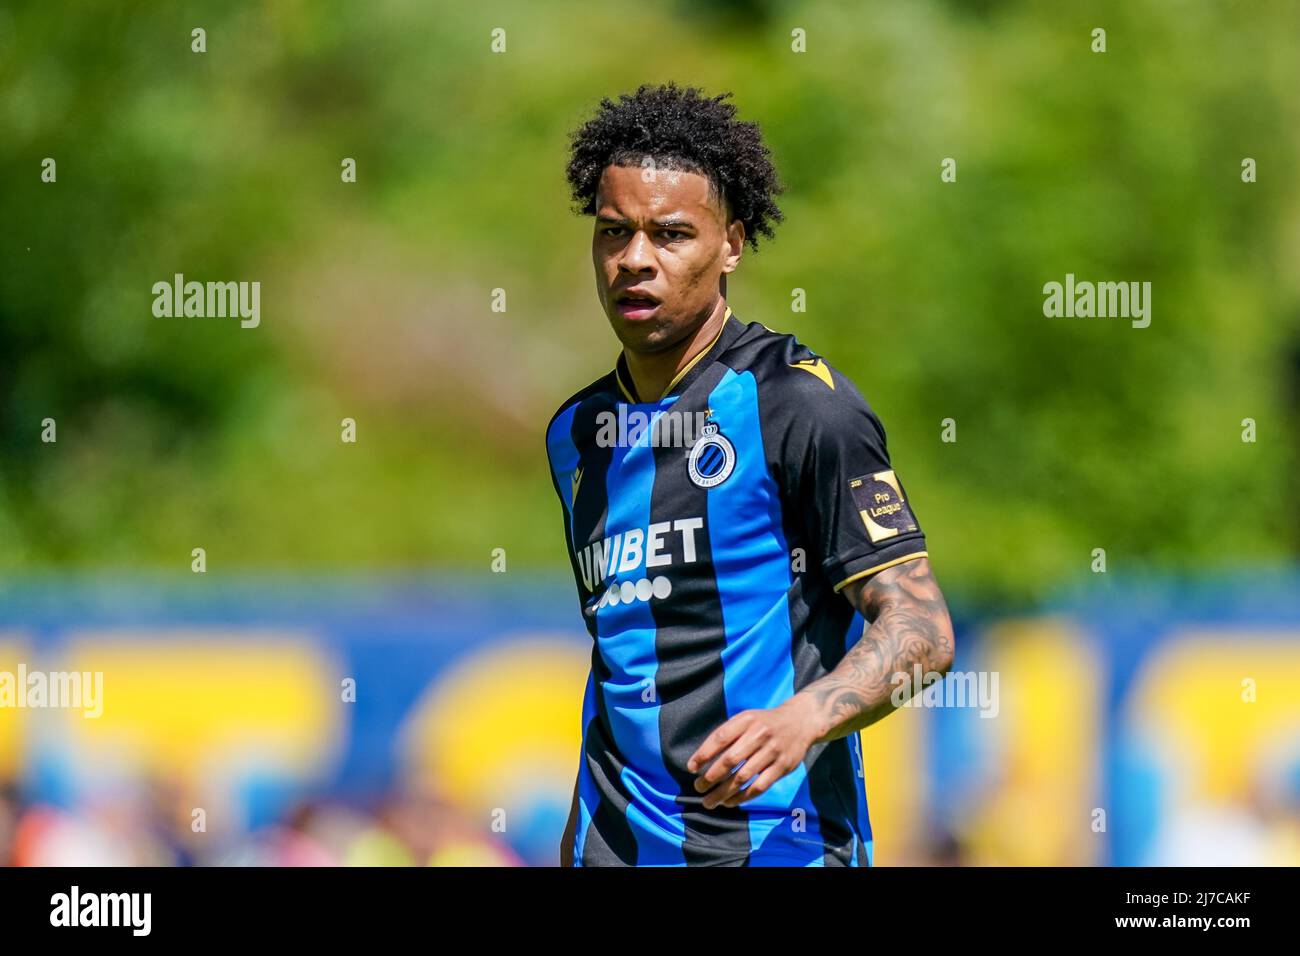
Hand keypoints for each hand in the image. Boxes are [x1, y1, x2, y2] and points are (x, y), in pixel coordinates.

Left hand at [686, 696, 823, 808]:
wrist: (800, 722)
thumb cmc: (764, 723)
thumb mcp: (746, 719)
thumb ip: (726, 734)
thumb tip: (700, 759)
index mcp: (746, 720)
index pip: (720, 737)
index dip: (703, 754)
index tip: (691, 768)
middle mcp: (759, 734)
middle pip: (731, 760)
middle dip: (711, 777)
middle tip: (698, 788)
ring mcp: (772, 751)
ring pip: (743, 777)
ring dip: (723, 792)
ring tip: (709, 802)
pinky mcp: (783, 767)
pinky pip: (759, 786)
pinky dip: (742, 797)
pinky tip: (730, 802)